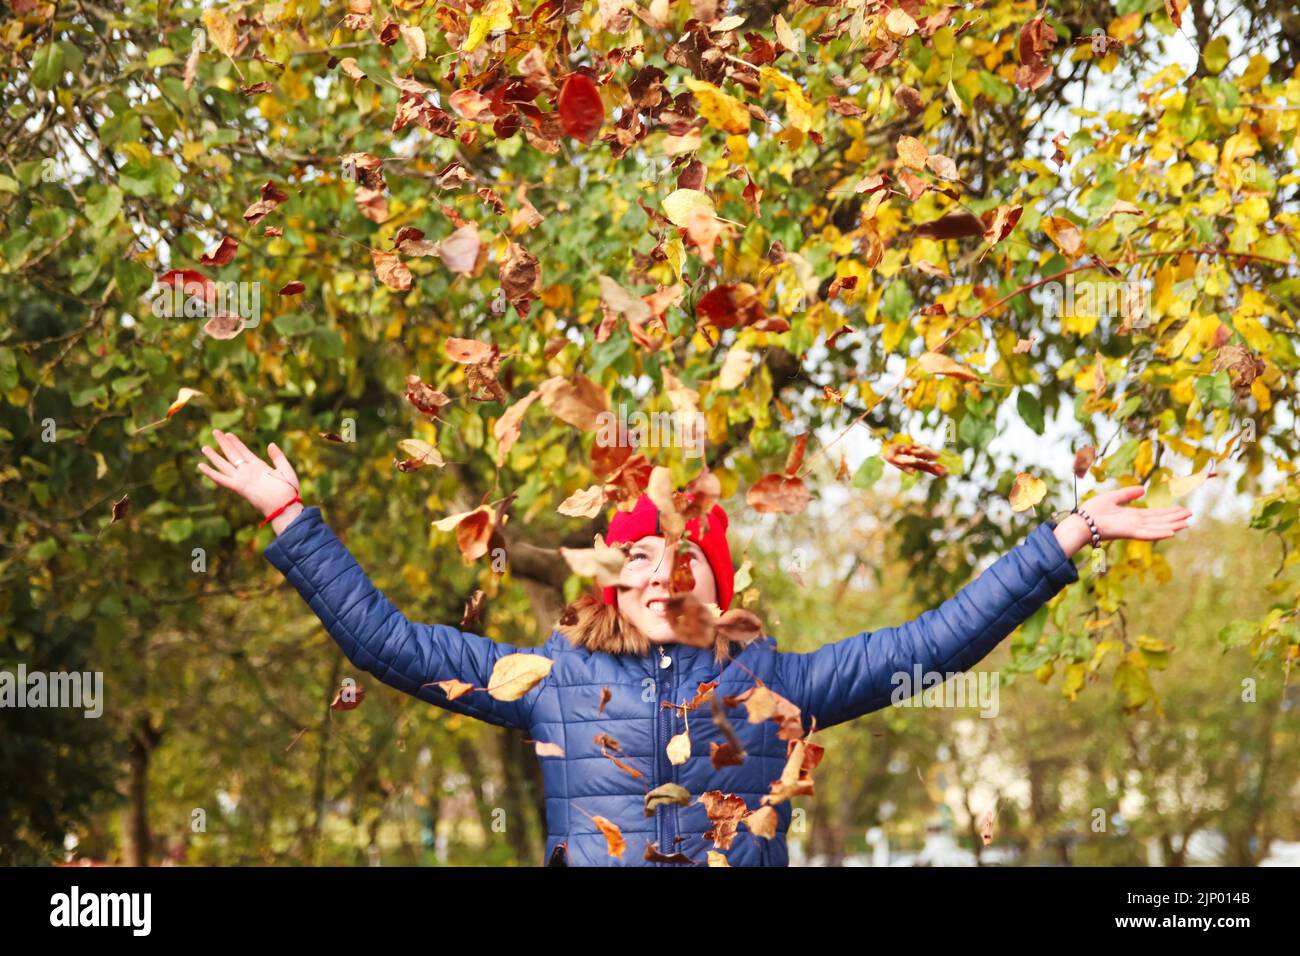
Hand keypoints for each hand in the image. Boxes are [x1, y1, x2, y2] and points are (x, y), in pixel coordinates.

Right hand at [197, 429, 303, 532]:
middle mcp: (248, 472)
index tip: (228, 434)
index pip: (244, 451)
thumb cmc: (288, 490)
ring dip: (214, 456)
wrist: (285, 505)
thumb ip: (278, 456)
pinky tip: (201, 466)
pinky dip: (211, 473)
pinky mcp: (238, 487)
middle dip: (223, 443)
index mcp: (259, 467)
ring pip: (225, 464)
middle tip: (215, 431)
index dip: (236, 442)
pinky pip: (221, 479)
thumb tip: (271, 444)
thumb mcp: (285, 469)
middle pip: (233, 454)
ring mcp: (242, 479)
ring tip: (204, 447)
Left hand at [1053, 486, 1191, 556]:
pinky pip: (1147, 534)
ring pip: (1157, 527)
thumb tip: (1143, 489)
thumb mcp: (1113, 497)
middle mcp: (1136, 523)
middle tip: (1190, 515)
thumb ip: (1127, 494)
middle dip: (1175, 518)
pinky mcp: (1129, 532)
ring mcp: (1133, 528)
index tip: (1181, 509)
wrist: (1082, 521)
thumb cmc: (1093, 511)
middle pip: (1159, 520)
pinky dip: (1159, 534)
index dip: (1168, 512)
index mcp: (1132, 515)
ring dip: (1172, 525)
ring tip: (1187, 524)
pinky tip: (1171, 533)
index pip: (1154, 514)